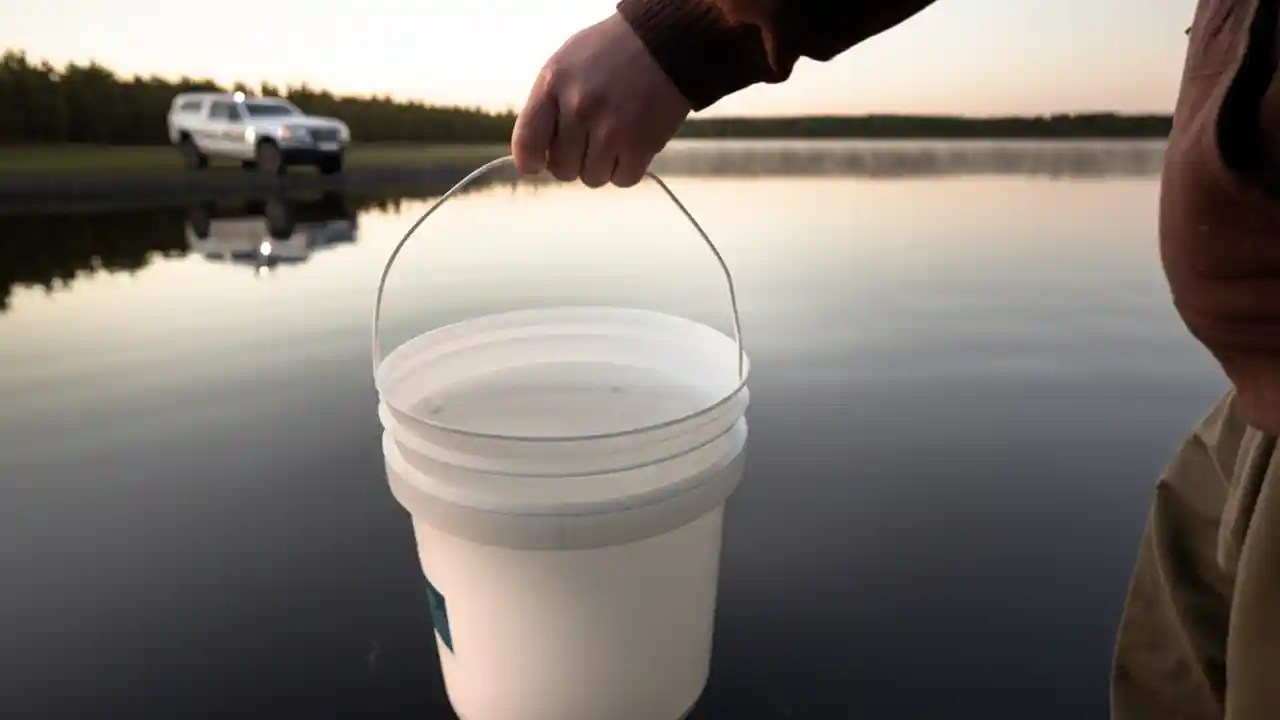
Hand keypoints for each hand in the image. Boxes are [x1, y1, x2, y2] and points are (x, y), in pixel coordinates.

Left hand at [511, 13, 690, 187]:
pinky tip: (633, 143)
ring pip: (593, 178)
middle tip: (590, 139)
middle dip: (574, 160)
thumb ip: (545, 106)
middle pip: (562, 169)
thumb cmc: (610, 55)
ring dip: (603, 165)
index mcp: (553, 85)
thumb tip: (535, 154)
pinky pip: (623, 179)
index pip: (526, 145)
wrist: (666, 42)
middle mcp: (579, 108)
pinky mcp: (640, 144)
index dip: (532, 161)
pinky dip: (628, 168)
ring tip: (615, 136)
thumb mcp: (565, 65)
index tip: (541, 162)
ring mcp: (611, 129)